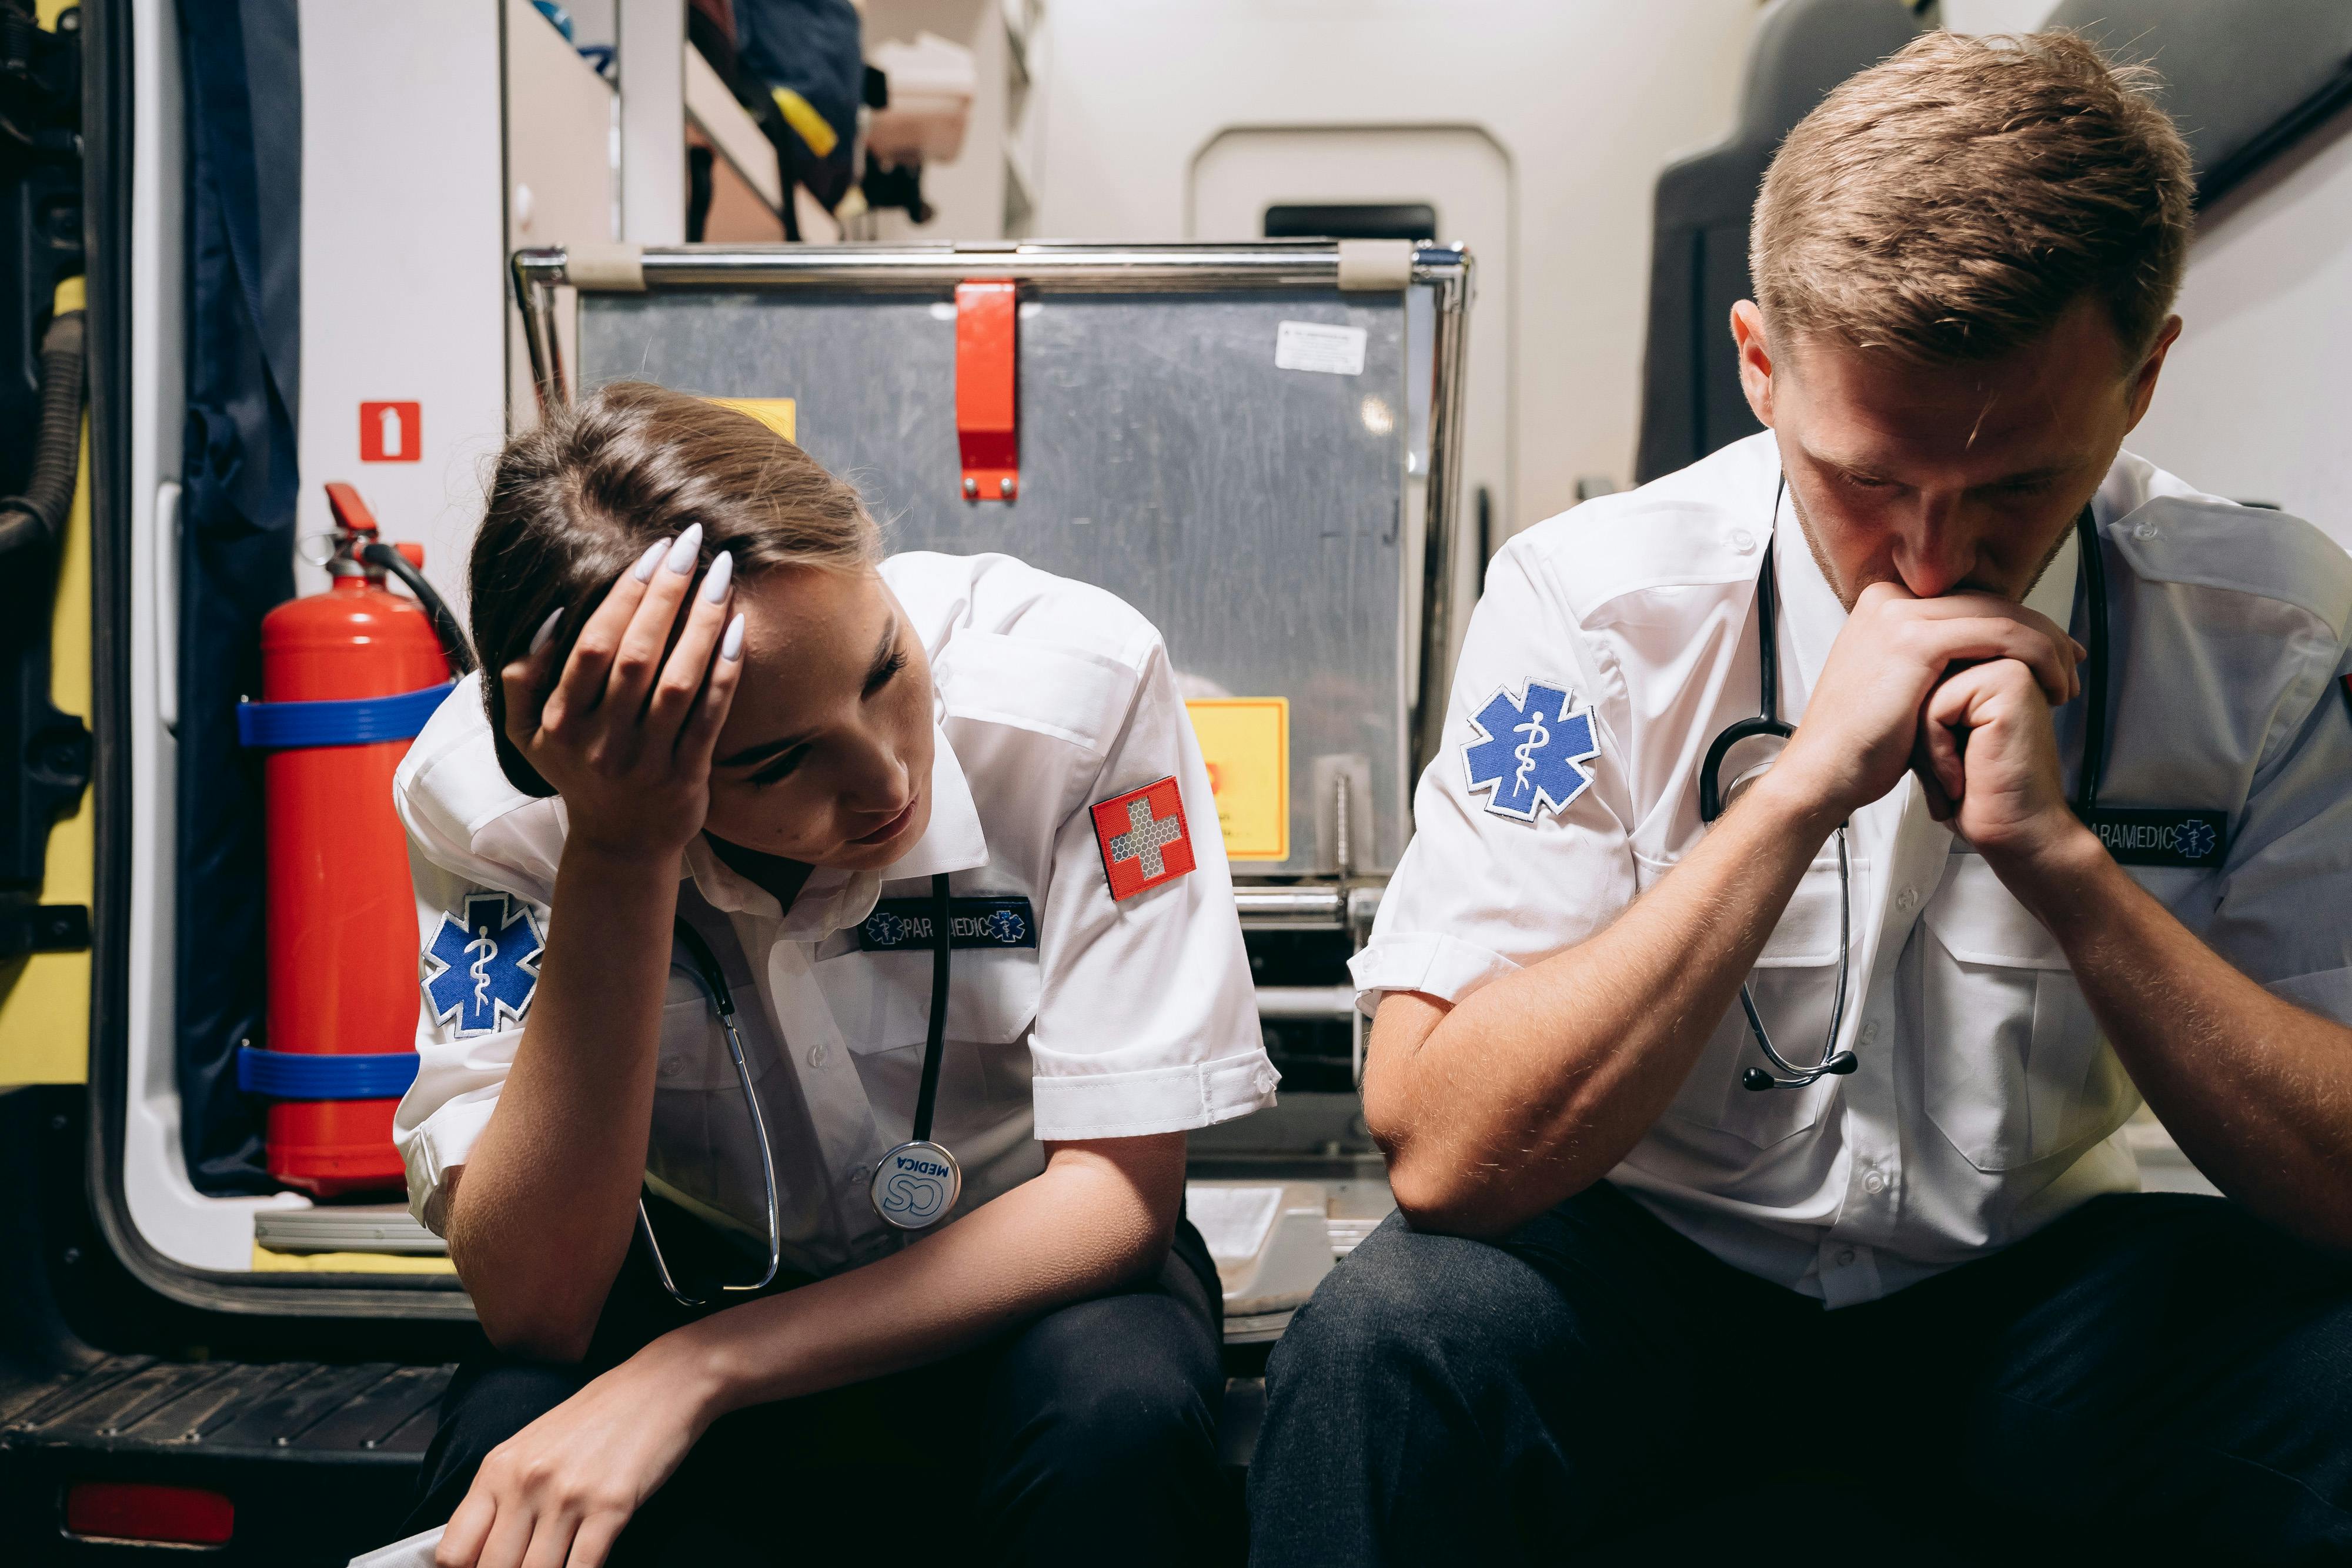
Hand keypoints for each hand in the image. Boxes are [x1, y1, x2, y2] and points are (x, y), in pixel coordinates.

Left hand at [434, 1346, 715, 1567]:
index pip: (453, 1551)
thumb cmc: (597, 1418)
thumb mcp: (532, 1448)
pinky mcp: (612, 1505)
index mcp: (498, 1468)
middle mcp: (527, 1481)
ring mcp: (569, 1494)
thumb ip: (502, 1498)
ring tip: (556, 1567)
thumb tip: (481, 1555)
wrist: (660, 1384)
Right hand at [502, 524, 744, 860]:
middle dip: (665, 593)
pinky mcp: (686, 777)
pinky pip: (709, 716)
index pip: (593, 645)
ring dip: (701, 623)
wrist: (620, 845)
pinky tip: (740, 629)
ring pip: (677, 681)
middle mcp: (600, 741)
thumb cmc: (577, 773)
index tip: (653, 552)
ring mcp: (645, 761)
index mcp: (560, 722)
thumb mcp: (528, 734)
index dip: (623, 595)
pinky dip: (725, 671)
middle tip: (692, 544)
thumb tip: (552, 617)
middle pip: (636, 655)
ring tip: (722, 575)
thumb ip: (523, 679)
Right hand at [1773, 580, 2083, 822]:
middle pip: (1989, 602)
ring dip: (2047, 648)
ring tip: (2067, 684)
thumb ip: (1930, 659)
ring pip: (2001, 614)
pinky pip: (1998, 635)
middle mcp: (1890, 599)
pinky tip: (2050, 684)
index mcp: (1883, 603)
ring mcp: (1900, 615)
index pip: (1969, 601)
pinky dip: (2036, 657)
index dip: (2019, 624)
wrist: (1824, 773)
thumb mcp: (1898, 685)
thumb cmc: (1861, 744)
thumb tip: (1977, 654)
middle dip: (2043, 634)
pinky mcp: (1915, 640)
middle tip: (2073, 664)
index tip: (2054, 653)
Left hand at [1913, 657, 2081, 861]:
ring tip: (1957, 780)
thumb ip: (1925, 701)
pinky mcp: (2009, 685)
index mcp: (1991, 671)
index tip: (1955, 769)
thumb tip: (1892, 677)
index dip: (1920, 732)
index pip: (1921, 681)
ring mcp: (2011, 670)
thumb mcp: (1939, 739)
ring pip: (1925, 696)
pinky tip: (1963, 778)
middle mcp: (2005, 664)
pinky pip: (1936, 709)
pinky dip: (1937, 752)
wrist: (2020, 834)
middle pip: (1921, 685)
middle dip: (1922, 740)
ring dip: (1929, 750)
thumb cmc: (1982, 798)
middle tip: (1953, 780)